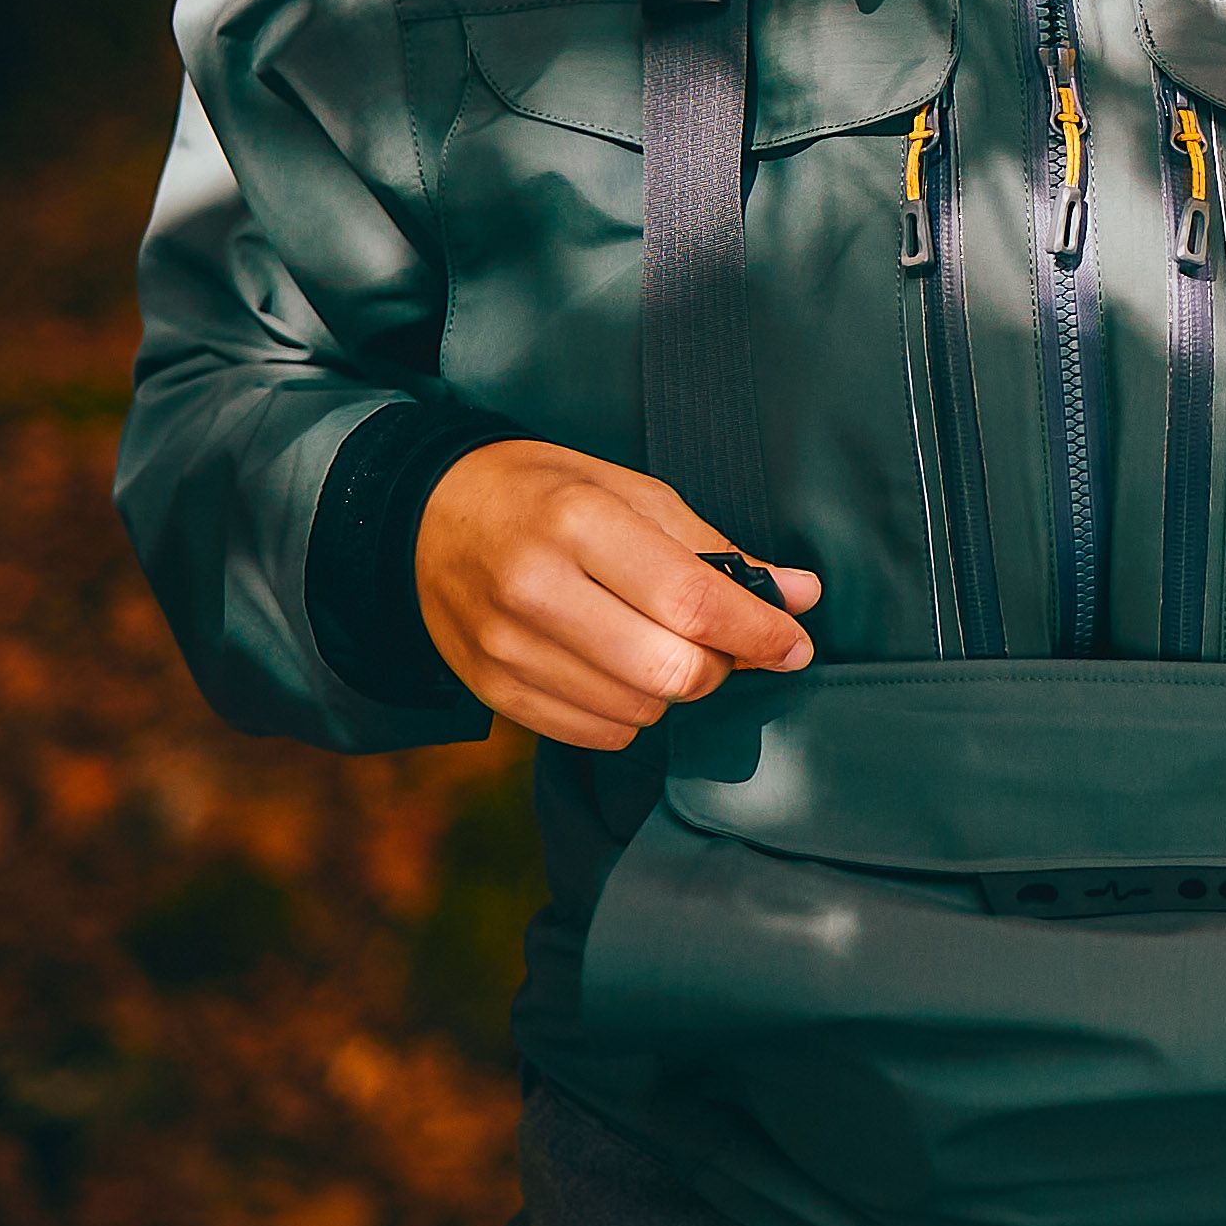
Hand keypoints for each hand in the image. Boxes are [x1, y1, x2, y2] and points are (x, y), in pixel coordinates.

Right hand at [414, 442, 819, 750]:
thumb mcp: (631, 493)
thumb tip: (799, 594)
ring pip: (639, 710)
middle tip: (720, 642)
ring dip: (672, 688)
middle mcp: (537, 587)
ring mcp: (508, 646)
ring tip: (658, 644)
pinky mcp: (493, 690)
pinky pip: (596, 732)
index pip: (693, 602)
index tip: (794, 644)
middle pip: (672, 670)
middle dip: (719, 666)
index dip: (759, 632)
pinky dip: (628, 711)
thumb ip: (716, 549)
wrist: (426, 515)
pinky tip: (618, 669)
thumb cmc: (544, 495)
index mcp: (579, 521)